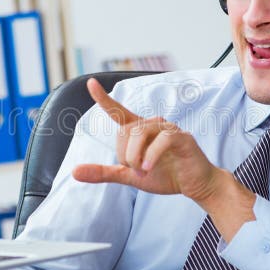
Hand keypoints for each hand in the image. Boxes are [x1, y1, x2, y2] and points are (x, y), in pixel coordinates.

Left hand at [72, 78, 226, 203]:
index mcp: (140, 130)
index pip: (119, 111)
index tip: (91, 83)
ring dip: (136, 158)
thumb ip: (105, 172)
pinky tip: (148, 167)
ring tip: (144, 171)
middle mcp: (153, 124)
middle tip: (138, 170)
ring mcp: (168, 128)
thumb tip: (74, 172)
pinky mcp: (182, 137)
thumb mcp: (130, 176)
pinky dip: (150, 155)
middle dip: (126, 155)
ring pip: (139, 133)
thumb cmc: (166, 175)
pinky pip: (161, 140)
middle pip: (124, 131)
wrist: (195, 186)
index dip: (104, 98)